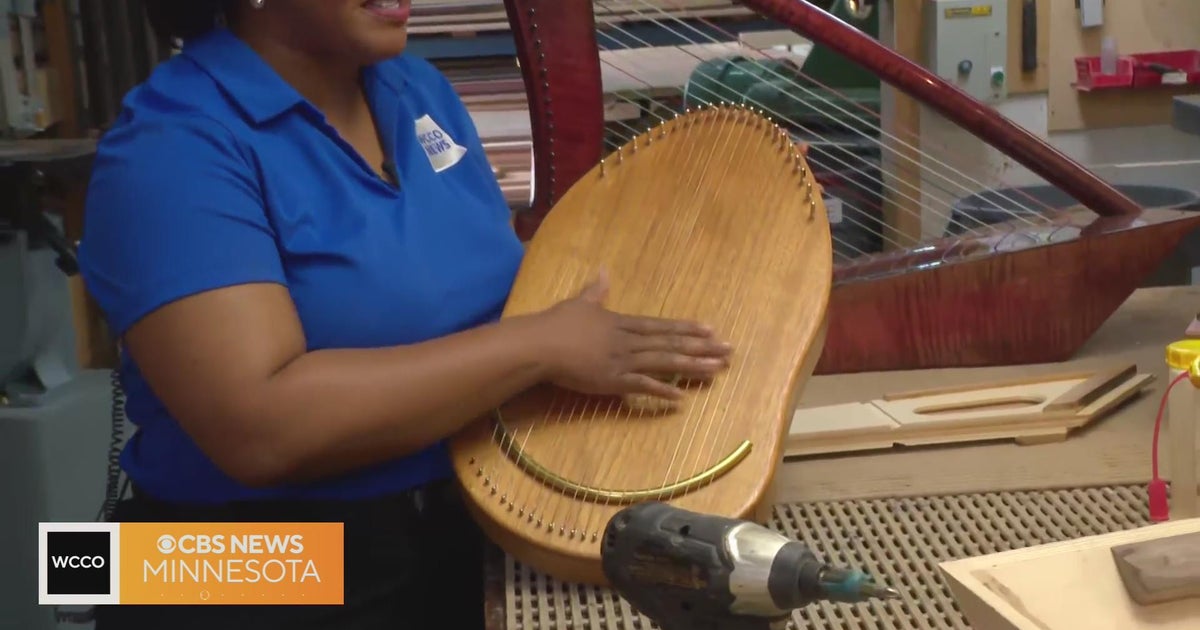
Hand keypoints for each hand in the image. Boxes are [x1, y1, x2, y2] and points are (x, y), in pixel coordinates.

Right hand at [533, 270, 731, 400]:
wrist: (541, 344)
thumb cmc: (557, 324)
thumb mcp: (580, 303)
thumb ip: (596, 290)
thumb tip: (604, 271)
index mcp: (622, 323)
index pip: (662, 326)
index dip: (687, 328)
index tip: (711, 330)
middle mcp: (629, 341)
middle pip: (671, 344)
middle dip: (702, 347)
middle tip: (729, 350)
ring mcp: (622, 362)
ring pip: (664, 363)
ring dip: (692, 367)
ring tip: (717, 370)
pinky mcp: (612, 381)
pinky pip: (642, 387)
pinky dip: (662, 391)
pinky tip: (681, 397)